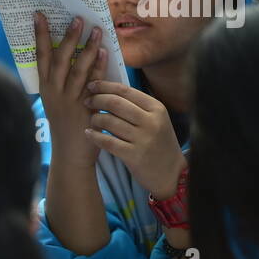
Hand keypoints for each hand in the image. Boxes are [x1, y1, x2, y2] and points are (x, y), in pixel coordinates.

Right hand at [34, 12, 107, 171]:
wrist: (71, 156)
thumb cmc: (66, 126)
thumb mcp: (56, 102)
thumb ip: (60, 81)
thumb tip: (70, 53)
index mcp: (45, 89)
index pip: (40, 57)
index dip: (39, 35)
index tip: (39, 15)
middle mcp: (55, 93)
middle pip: (59, 60)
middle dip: (66, 37)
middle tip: (76, 18)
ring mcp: (70, 101)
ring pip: (77, 69)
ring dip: (87, 47)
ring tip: (95, 29)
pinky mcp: (85, 108)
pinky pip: (93, 83)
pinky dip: (98, 66)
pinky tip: (104, 52)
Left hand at [81, 80, 187, 196]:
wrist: (171, 172)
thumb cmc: (158, 142)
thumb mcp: (156, 119)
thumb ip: (137, 105)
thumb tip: (108, 90)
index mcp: (156, 108)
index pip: (125, 90)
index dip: (104, 86)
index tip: (91, 85)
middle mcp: (151, 121)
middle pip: (115, 103)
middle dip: (96, 100)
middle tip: (87, 101)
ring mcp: (143, 139)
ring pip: (109, 121)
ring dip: (95, 118)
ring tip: (91, 120)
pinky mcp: (134, 156)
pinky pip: (107, 142)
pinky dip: (94, 136)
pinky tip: (88, 133)